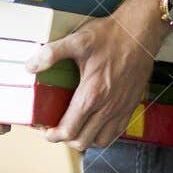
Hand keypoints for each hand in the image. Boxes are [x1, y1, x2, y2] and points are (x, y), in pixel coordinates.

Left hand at [29, 0, 167, 150]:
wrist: (142, 31)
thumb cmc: (112, 35)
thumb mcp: (78, 40)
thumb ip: (52, 53)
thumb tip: (30, 66)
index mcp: (92, 94)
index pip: (69, 131)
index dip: (52, 136)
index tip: (45, 130)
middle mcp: (109, 106)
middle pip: (82, 141)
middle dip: (65, 139)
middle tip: (56, 128)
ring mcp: (122, 107)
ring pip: (101, 140)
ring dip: (85, 139)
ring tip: (76, 127)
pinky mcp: (132, 104)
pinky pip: (117, 131)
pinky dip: (103, 134)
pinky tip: (96, 122)